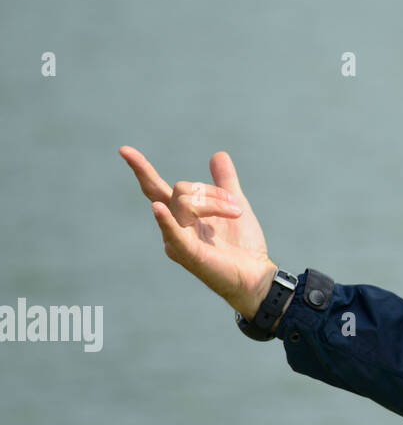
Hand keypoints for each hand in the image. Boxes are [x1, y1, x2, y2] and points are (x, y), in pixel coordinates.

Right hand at [120, 146, 277, 319]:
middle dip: (212, 191)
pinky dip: (165, 220)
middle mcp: (173, 227)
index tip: (124, 150)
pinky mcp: (188, 254)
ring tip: (237, 214)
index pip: (156, 188)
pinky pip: (174, 233)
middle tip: (237, 206)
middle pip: (180, 190)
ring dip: (216, 202)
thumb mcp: (235, 205)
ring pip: (184, 203)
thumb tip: (218, 155)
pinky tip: (157, 208)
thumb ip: (224, 182)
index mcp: (181, 216)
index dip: (141, 169)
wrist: (256, 274)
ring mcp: (178, 241)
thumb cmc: (242, 245)